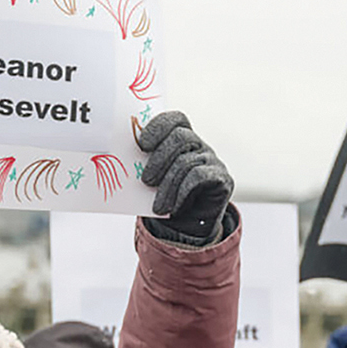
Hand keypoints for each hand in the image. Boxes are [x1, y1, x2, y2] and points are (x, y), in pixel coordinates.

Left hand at [137, 112, 233, 243]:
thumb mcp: (154, 178)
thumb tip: (123, 155)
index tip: (142, 145)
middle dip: (159, 159)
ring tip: (158, 206)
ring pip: (186, 162)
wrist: (190, 228)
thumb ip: (145, 163)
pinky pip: (198, 177)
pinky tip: (173, 207)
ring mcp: (213, 160)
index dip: (158, 127)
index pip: (175, 119)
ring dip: (168, 186)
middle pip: (181, 137)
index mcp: (183, 139)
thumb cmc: (168, 199)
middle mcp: (201, 145)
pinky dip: (181, 192)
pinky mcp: (223, 178)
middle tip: (146, 181)